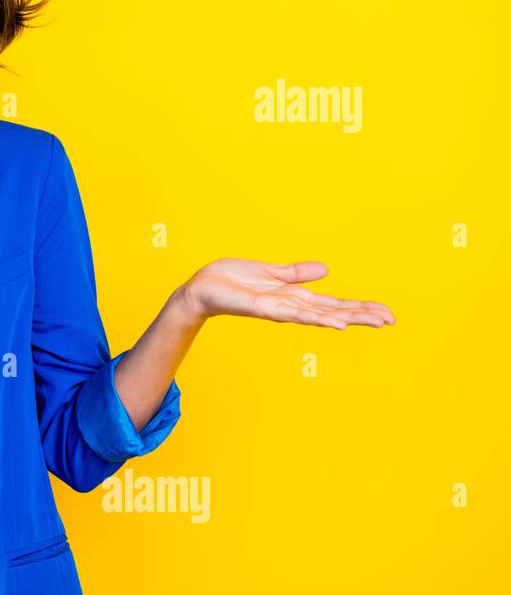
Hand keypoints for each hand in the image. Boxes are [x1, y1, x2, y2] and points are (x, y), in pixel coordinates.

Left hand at [180, 259, 394, 330]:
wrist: (202, 288)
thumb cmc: (231, 281)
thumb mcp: (271, 273)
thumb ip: (296, 273)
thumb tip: (326, 270)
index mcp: (294, 297)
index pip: (334, 304)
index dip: (359, 308)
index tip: (386, 312)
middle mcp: (291, 306)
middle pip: (333, 312)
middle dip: (362, 315)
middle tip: (392, 320)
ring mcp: (279, 309)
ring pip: (320, 315)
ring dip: (347, 319)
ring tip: (374, 322)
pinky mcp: (263, 308)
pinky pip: (293, 314)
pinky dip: (315, 319)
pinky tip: (334, 324)